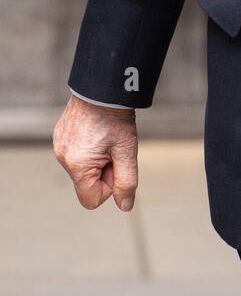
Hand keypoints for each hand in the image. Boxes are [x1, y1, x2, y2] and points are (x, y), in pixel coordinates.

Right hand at [53, 94, 138, 211]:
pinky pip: (76, 154)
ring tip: (105, 138)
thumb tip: (125, 206)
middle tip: (114, 148)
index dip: (109, 187)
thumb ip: (126, 182)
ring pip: (82, 169)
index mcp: (77, 165)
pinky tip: (96, 131)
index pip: (91, 199)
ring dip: (97, 160)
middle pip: (87, 183)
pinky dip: (88, 149)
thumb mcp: (127, 151)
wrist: (103, 88)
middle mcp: (62, 158)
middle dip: (103, 171)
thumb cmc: (116, 119)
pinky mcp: (60, 136)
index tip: (117, 165)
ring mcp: (59, 146)